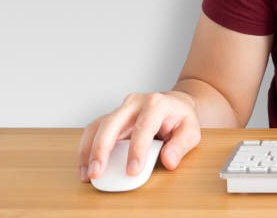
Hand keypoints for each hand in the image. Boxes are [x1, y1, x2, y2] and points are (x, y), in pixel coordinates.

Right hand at [77, 91, 200, 181]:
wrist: (174, 104)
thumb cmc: (181, 118)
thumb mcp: (191, 130)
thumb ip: (181, 146)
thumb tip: (168, 160)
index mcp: (156, 104)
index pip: (144, 127)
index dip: (136, 150)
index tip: (132, 171)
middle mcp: (135, 102)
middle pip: (112, 123)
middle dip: (102, 149)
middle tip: (98, 173)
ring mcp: (120, 108)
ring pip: (97, 126)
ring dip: (88, 150)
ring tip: (88, 174)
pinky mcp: (111, 117)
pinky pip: (93, 131)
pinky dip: (86, 149)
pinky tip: (85, 167)